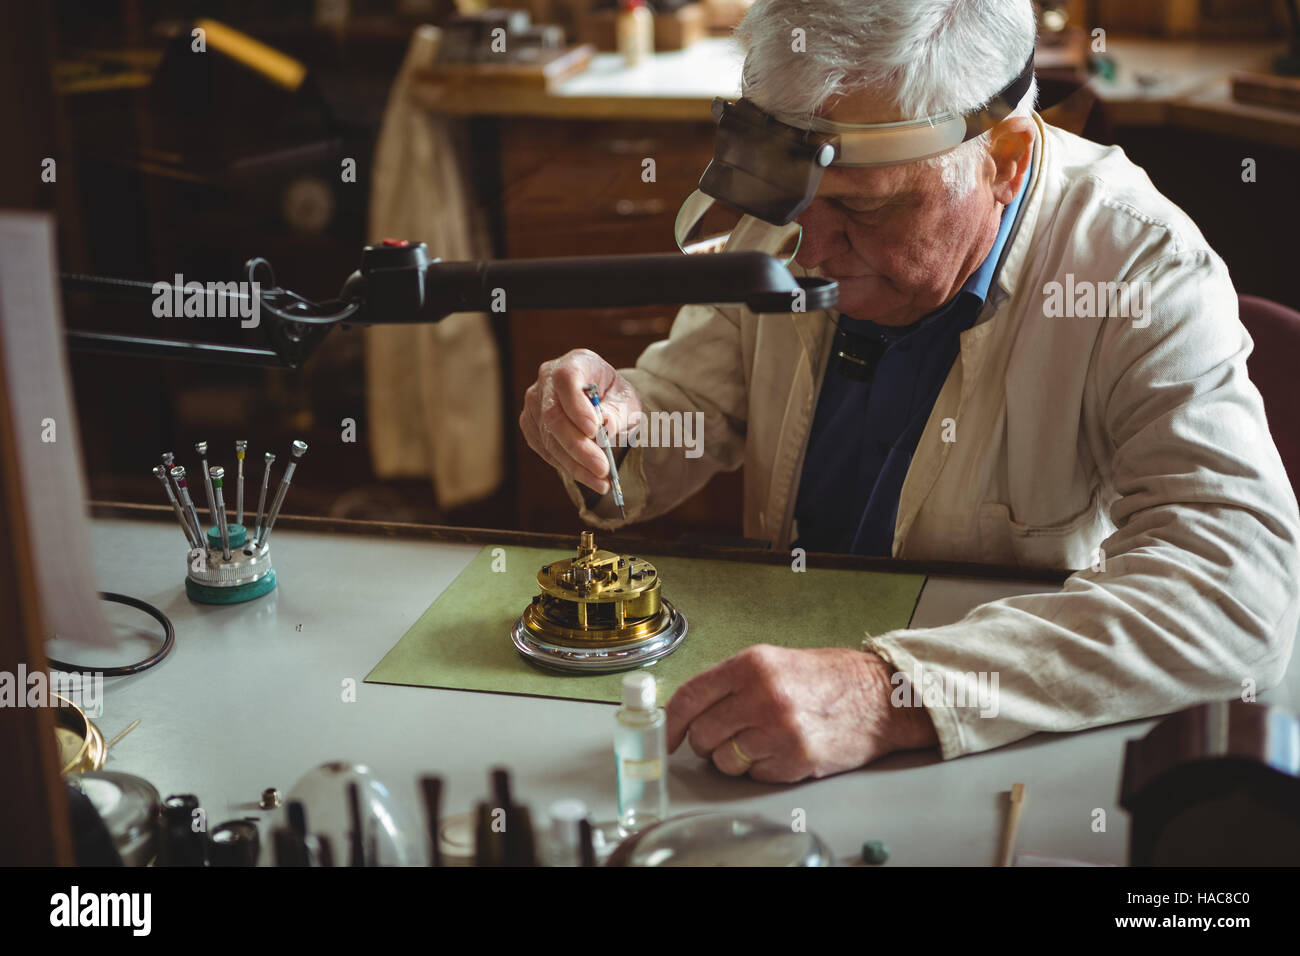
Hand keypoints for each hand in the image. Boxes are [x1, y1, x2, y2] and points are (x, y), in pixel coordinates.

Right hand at [519, 348, 642, 493]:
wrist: (601, 402)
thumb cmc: (614, 397)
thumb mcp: (626, 402)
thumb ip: (617, 413)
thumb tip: (605, 427)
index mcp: (575, 362)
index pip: (566, 379)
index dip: (577, 406)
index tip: (595, 431)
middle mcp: (547, 379)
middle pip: (554, 414)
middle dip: (579, 446)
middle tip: (602, 468)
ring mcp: (534, 402)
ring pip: (548, 437)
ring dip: (574, 463)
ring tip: (600, 481)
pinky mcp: (530, 424)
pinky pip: (545, 448)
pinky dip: (566, 465)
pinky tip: (586, 476)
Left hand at [665, 645, 937, 781]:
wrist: (880, 697)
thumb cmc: (828, 679)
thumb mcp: (774, 662)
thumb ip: (730, 683)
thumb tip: (687, 710)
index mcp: (751, 664)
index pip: (689, 697)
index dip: (671, 723)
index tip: (668, 738)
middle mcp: (761, 695)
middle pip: (702, 734)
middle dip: (708, 742)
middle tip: (728, 736)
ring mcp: (778, 730)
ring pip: (724, 761)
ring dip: (736, 759)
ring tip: (762, 741)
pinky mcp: (794, 759)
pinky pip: (754, 775)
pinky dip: (763, 769)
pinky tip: (783, 750)